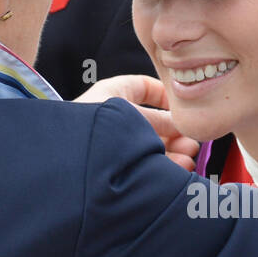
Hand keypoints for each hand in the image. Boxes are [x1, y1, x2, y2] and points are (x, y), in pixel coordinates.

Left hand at [73, 74, 199, 170]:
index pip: (144, 88)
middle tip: (190, 141)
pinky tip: (176, 169)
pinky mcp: (116, 166)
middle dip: (175, 131)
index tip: (183, 108)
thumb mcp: (131, 116)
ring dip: (172, 150)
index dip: (165, 95)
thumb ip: (159, 119)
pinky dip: (160, 166)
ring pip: (149, 145)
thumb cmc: (91, 129)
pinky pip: (142, 164)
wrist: (66, 163)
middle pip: (152, 121)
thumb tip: (182, 124)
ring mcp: (114, 143)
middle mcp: (114, 118)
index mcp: (113, 95)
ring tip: (187, 157)